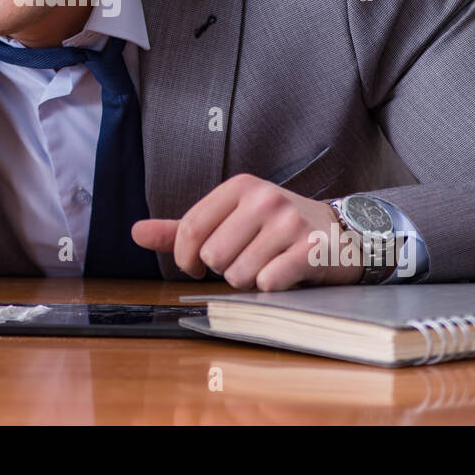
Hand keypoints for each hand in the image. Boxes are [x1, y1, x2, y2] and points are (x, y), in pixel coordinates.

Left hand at [130, 173, 364, 289]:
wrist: (339, 234)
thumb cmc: (275, 228)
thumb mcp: (229, 219)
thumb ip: (182, 229)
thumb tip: (135, 232)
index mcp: (240, 186)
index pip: (190, 228)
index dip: (184, 257)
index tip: (193, 268)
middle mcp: (264, 198)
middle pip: (213, 255)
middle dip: (224, 269)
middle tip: (246, 261)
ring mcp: (290, 222)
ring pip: (238, 274)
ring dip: (248, 281)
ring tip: (267, 266)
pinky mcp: (311, 249)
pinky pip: (268, 283)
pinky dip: (272, 288)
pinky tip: (285, 275)